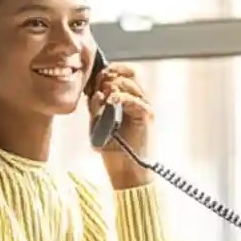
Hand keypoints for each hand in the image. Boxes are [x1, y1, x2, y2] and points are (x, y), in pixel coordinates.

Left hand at [86, 62, 151, 188]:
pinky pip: (135, 99)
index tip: (94, 80)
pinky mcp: (147, 115)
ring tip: (105, 95)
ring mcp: (144, 106)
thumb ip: (95, 106)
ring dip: (114, 84)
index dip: (107, 71)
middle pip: (130, 71)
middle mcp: (138, 99)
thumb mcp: (97, 122)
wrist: (125, 168)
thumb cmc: (112, 147)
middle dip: (112, 73)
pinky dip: (121, 97)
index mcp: (126, 98)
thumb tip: (96, 92)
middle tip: (100, 83)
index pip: (121, 73)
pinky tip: (111, 101)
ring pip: (132, 82)